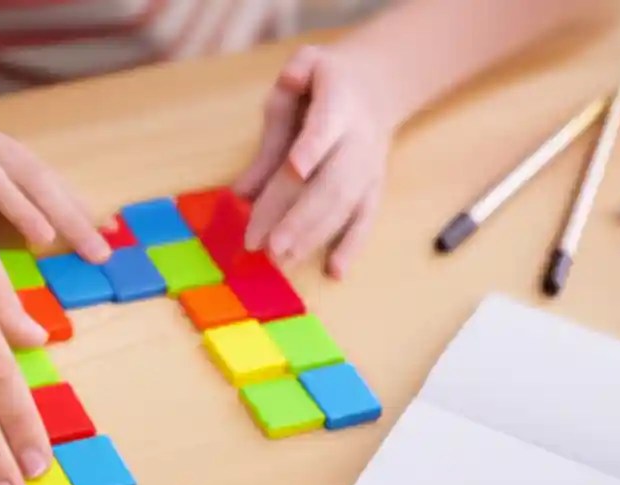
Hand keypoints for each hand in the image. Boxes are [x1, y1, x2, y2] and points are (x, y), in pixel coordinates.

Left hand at [233, 45, 398, 278]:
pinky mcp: (374, 186)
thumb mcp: (296, 78)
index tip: (296, 167)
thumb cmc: (322, 82)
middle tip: (268, 245)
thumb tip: (243, 183)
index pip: (325, 125)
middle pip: (330, 180)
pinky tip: (335, 271)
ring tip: (281, 260)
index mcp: (338, 101)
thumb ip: (274, 120)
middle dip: (299, 214)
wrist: (377, 83)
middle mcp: (358, 138)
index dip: (313, 145)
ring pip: (344, 205)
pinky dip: (352, 246)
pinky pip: (365, 218)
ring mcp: (369, 166)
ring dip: (314, 236)